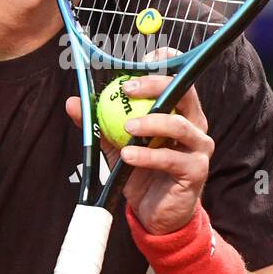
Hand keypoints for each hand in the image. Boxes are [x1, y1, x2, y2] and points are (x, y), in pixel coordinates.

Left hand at [64, 74, 212, 234]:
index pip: (180, 77)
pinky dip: (148, 156)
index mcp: (180, 111)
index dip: (167, 63)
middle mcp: (195, 124)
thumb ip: (99, 123)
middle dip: (156, 86)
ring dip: (151, 123)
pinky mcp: (196, 170)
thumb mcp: (116, 144)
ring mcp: (199, 147)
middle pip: (184, 93)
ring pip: (180, 126)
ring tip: (127, 127)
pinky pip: (171, 158)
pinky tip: (129, 156)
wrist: (156, 213)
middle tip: (128, 89)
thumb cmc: (142, 172)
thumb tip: (73, 103)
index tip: (143, 60)